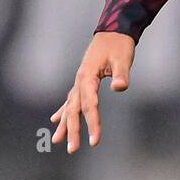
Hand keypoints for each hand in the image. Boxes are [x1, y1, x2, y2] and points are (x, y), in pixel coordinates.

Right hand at [50, 31, 135, 151]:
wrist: (114, 30)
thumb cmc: (119, 44)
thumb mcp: (123, 58)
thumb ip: (121, 74)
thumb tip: (119, 87)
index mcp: (88, 76)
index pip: (89, 105)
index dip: (92, 123)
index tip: (95, 141)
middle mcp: (80, 80)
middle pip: (74, 109)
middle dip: (73, 130)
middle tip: (73, 149)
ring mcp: (80, 80)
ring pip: (69, 106)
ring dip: (65, 124)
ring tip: (56, 141)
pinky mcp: (83, 80)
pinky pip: (71, 99)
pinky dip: (64, 111)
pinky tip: (56, 120)